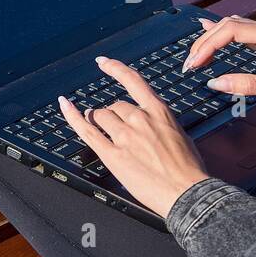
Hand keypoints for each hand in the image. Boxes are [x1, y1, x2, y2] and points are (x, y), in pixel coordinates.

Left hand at [58, 57, 209, 218]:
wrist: (188, 193)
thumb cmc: (189, 170)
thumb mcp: (180, 135)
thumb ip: (160, 125)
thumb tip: (149, 124)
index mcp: (160, 111)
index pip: (133, 81)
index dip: (115, 69)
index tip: (103, 63)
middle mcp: (140, 119)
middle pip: (115, 105)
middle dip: (112, 115)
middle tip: (113, 126)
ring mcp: (125, 136)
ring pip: (101, 116)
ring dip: (96, 119)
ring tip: (94, 123)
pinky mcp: (113, 155)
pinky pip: (87, 130)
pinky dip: (73, 116)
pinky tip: (66, 106)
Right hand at [182, 15, 255, 106]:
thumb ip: (249, 85)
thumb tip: (217, 83)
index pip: (230, 31)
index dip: (208, 45)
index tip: (194, 64)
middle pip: (227, 25)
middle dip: (204, 42)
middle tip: (189, 64)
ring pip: (233, 27)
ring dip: (212, 39)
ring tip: (195, 56)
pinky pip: (241, 33)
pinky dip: (222, 34)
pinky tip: (210, 32)